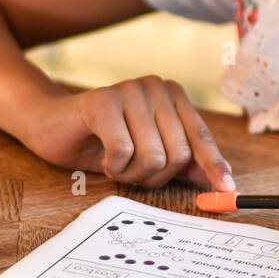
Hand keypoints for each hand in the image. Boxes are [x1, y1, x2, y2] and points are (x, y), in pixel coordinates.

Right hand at [26, 75, 234, 189]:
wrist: (51, 125)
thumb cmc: (103, 141)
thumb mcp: (149, 153)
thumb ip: (185, 163)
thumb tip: (222, 180)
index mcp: (175, 97)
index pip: (201, 137)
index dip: (213, 165)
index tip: (227, 189)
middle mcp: (158, 88)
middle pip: (178, 154)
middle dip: (155, 177)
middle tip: (132, 172)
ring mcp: (131, 90)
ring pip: (154, 157)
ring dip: (132, 174)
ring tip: (116, 163)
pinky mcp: (103, 100)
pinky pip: (124, 152)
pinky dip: (113, 166)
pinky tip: (102, 156)